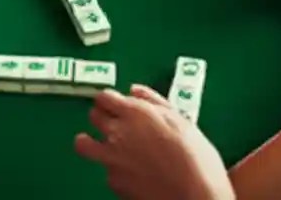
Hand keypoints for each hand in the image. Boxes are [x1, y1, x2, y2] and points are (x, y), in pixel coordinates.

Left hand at [75, 86, 233, 199]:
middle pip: (93, 116)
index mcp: (136, 113)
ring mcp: (111, 158)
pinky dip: (116, 169)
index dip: (109, 100)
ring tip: (102, 146)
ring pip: (84, 144)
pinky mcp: (113, 181)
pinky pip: (106, 169)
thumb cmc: (196, 159)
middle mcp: (118, 132)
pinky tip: (133, 172)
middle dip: (102, 117)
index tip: (114, 105)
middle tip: (113, 123)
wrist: (195, 196)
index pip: (104, 97)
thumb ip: (154, 102)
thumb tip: (135, 91)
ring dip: (90, 142)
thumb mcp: (181, 121)